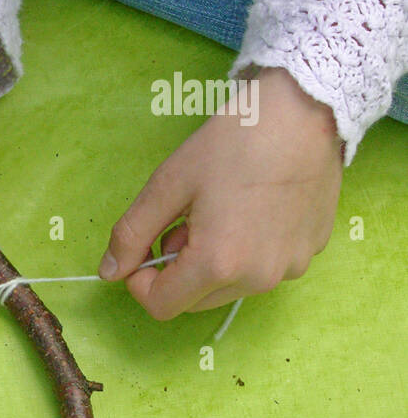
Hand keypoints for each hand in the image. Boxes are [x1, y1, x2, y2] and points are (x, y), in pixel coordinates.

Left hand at [99, 66, 342, 317]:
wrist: (305, 111)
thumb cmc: (233, 143)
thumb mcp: (168, 185)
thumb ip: (132, 234)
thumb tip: (109, 272)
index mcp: (219, 265)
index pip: (162, 306)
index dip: (140, 282)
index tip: (143, 247)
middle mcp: (259, 278)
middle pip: (195, 300)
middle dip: (176, 269)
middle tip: (183, 221)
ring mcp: (290, 267)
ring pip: (229, 288)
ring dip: (210, 262)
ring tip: (217, 212)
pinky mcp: (309, 252)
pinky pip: (262, 268)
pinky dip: (245, 252)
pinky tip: (251, 209)